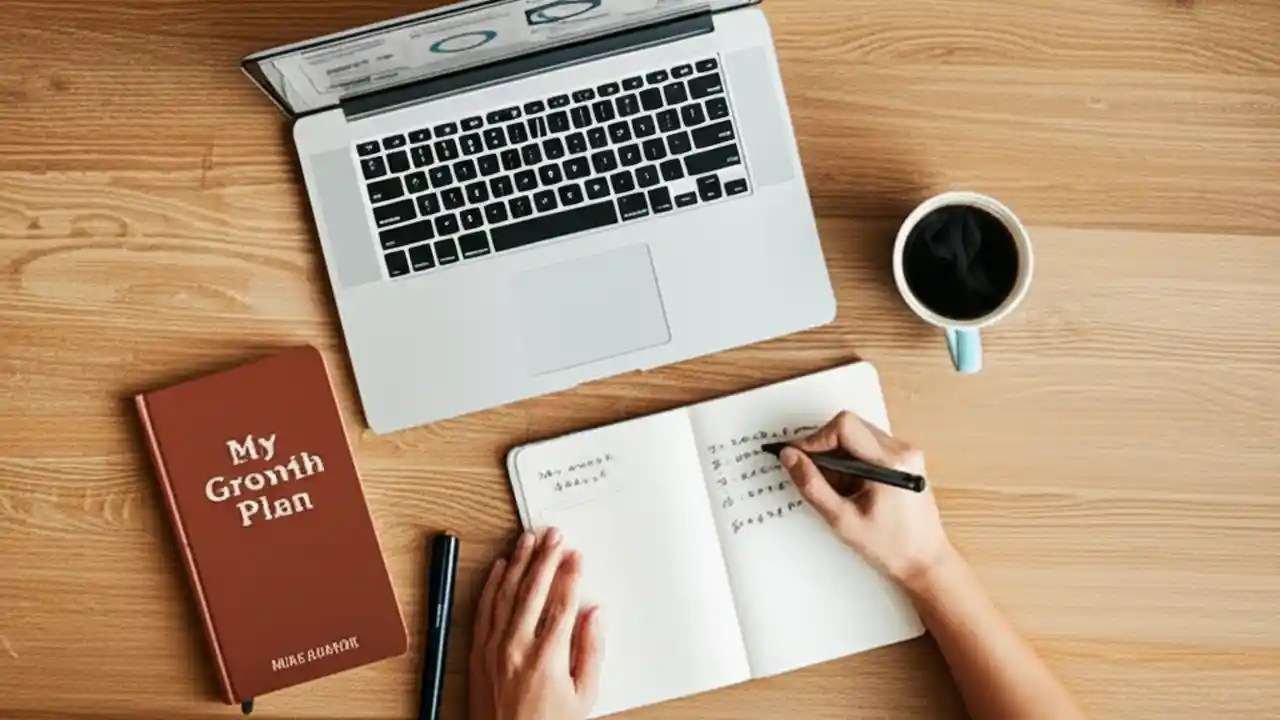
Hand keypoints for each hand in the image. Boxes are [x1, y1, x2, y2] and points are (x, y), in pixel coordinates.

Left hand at [470, 528, 603, 719]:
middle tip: (554, 535)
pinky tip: (498, 567)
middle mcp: (517, 647)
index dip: (571, 576)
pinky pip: (483, 609)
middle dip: (546, 558)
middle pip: (533, 591)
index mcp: (547, 658)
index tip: (576, 555)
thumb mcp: (583, 697)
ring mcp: (493, 648)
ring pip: (506, 593)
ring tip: (528, 539)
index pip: (562, 604)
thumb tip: (596, 616)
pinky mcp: (477, 653)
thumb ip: (590, 652)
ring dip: (518, 562)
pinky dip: (491, 585)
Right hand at [780, 411, 952, 588]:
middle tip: (812, 474)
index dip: (815, 439)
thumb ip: (813, 486)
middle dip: (825, 447)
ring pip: (858, 434)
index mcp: (891, 462)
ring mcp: (906, 454)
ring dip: (837, 454)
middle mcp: (903, 450)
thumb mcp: (843, 520)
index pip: (845, 426)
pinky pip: (869, 446)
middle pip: (851, 426)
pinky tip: (850, 487)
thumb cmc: (891, 547)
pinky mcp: (905, 460)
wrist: (925, 562)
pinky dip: (851, 460)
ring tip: (835, 487)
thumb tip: (790, 458)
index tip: (798, 457)